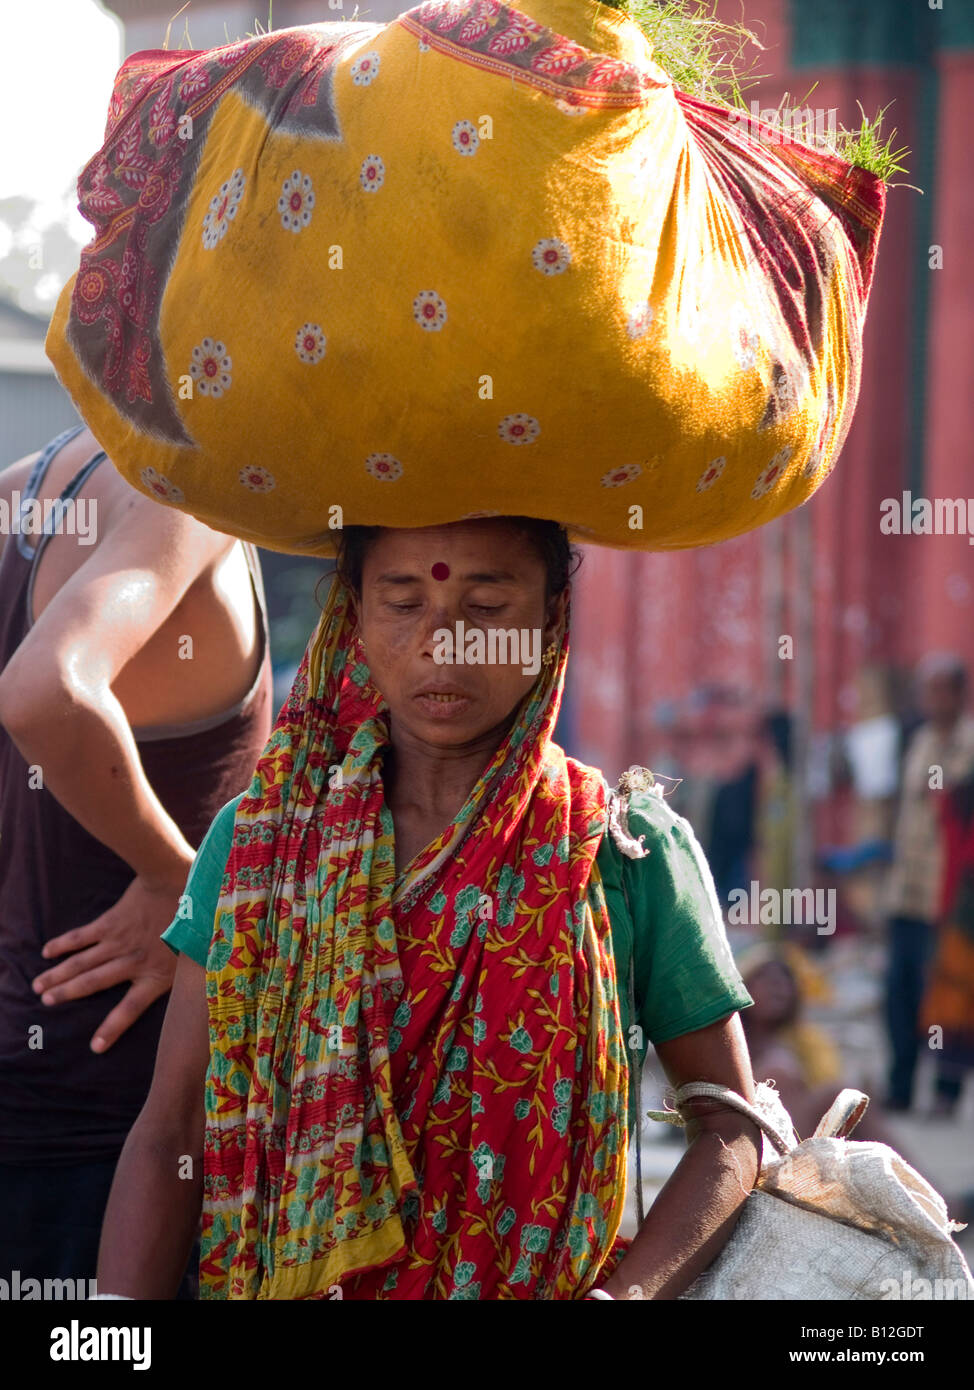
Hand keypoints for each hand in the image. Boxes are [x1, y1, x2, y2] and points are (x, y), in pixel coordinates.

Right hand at [31, 869, 188, 1050]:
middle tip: (46, 1004)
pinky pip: (81, 937)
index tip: (95, 1047)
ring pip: (82, 963)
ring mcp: (119, 942)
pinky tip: (47, 952)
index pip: (131, 1008)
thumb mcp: (200, 952)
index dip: (112, 1028)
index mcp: (157, 973)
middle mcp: (133, 962)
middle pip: (93, 983)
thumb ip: (193, 972)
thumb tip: (205, 985)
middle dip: (67, 995)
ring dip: (58, 975)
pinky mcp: (110, 923)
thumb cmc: (197, 916)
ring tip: (39, 988)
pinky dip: (63, 945)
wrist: (179, 880)